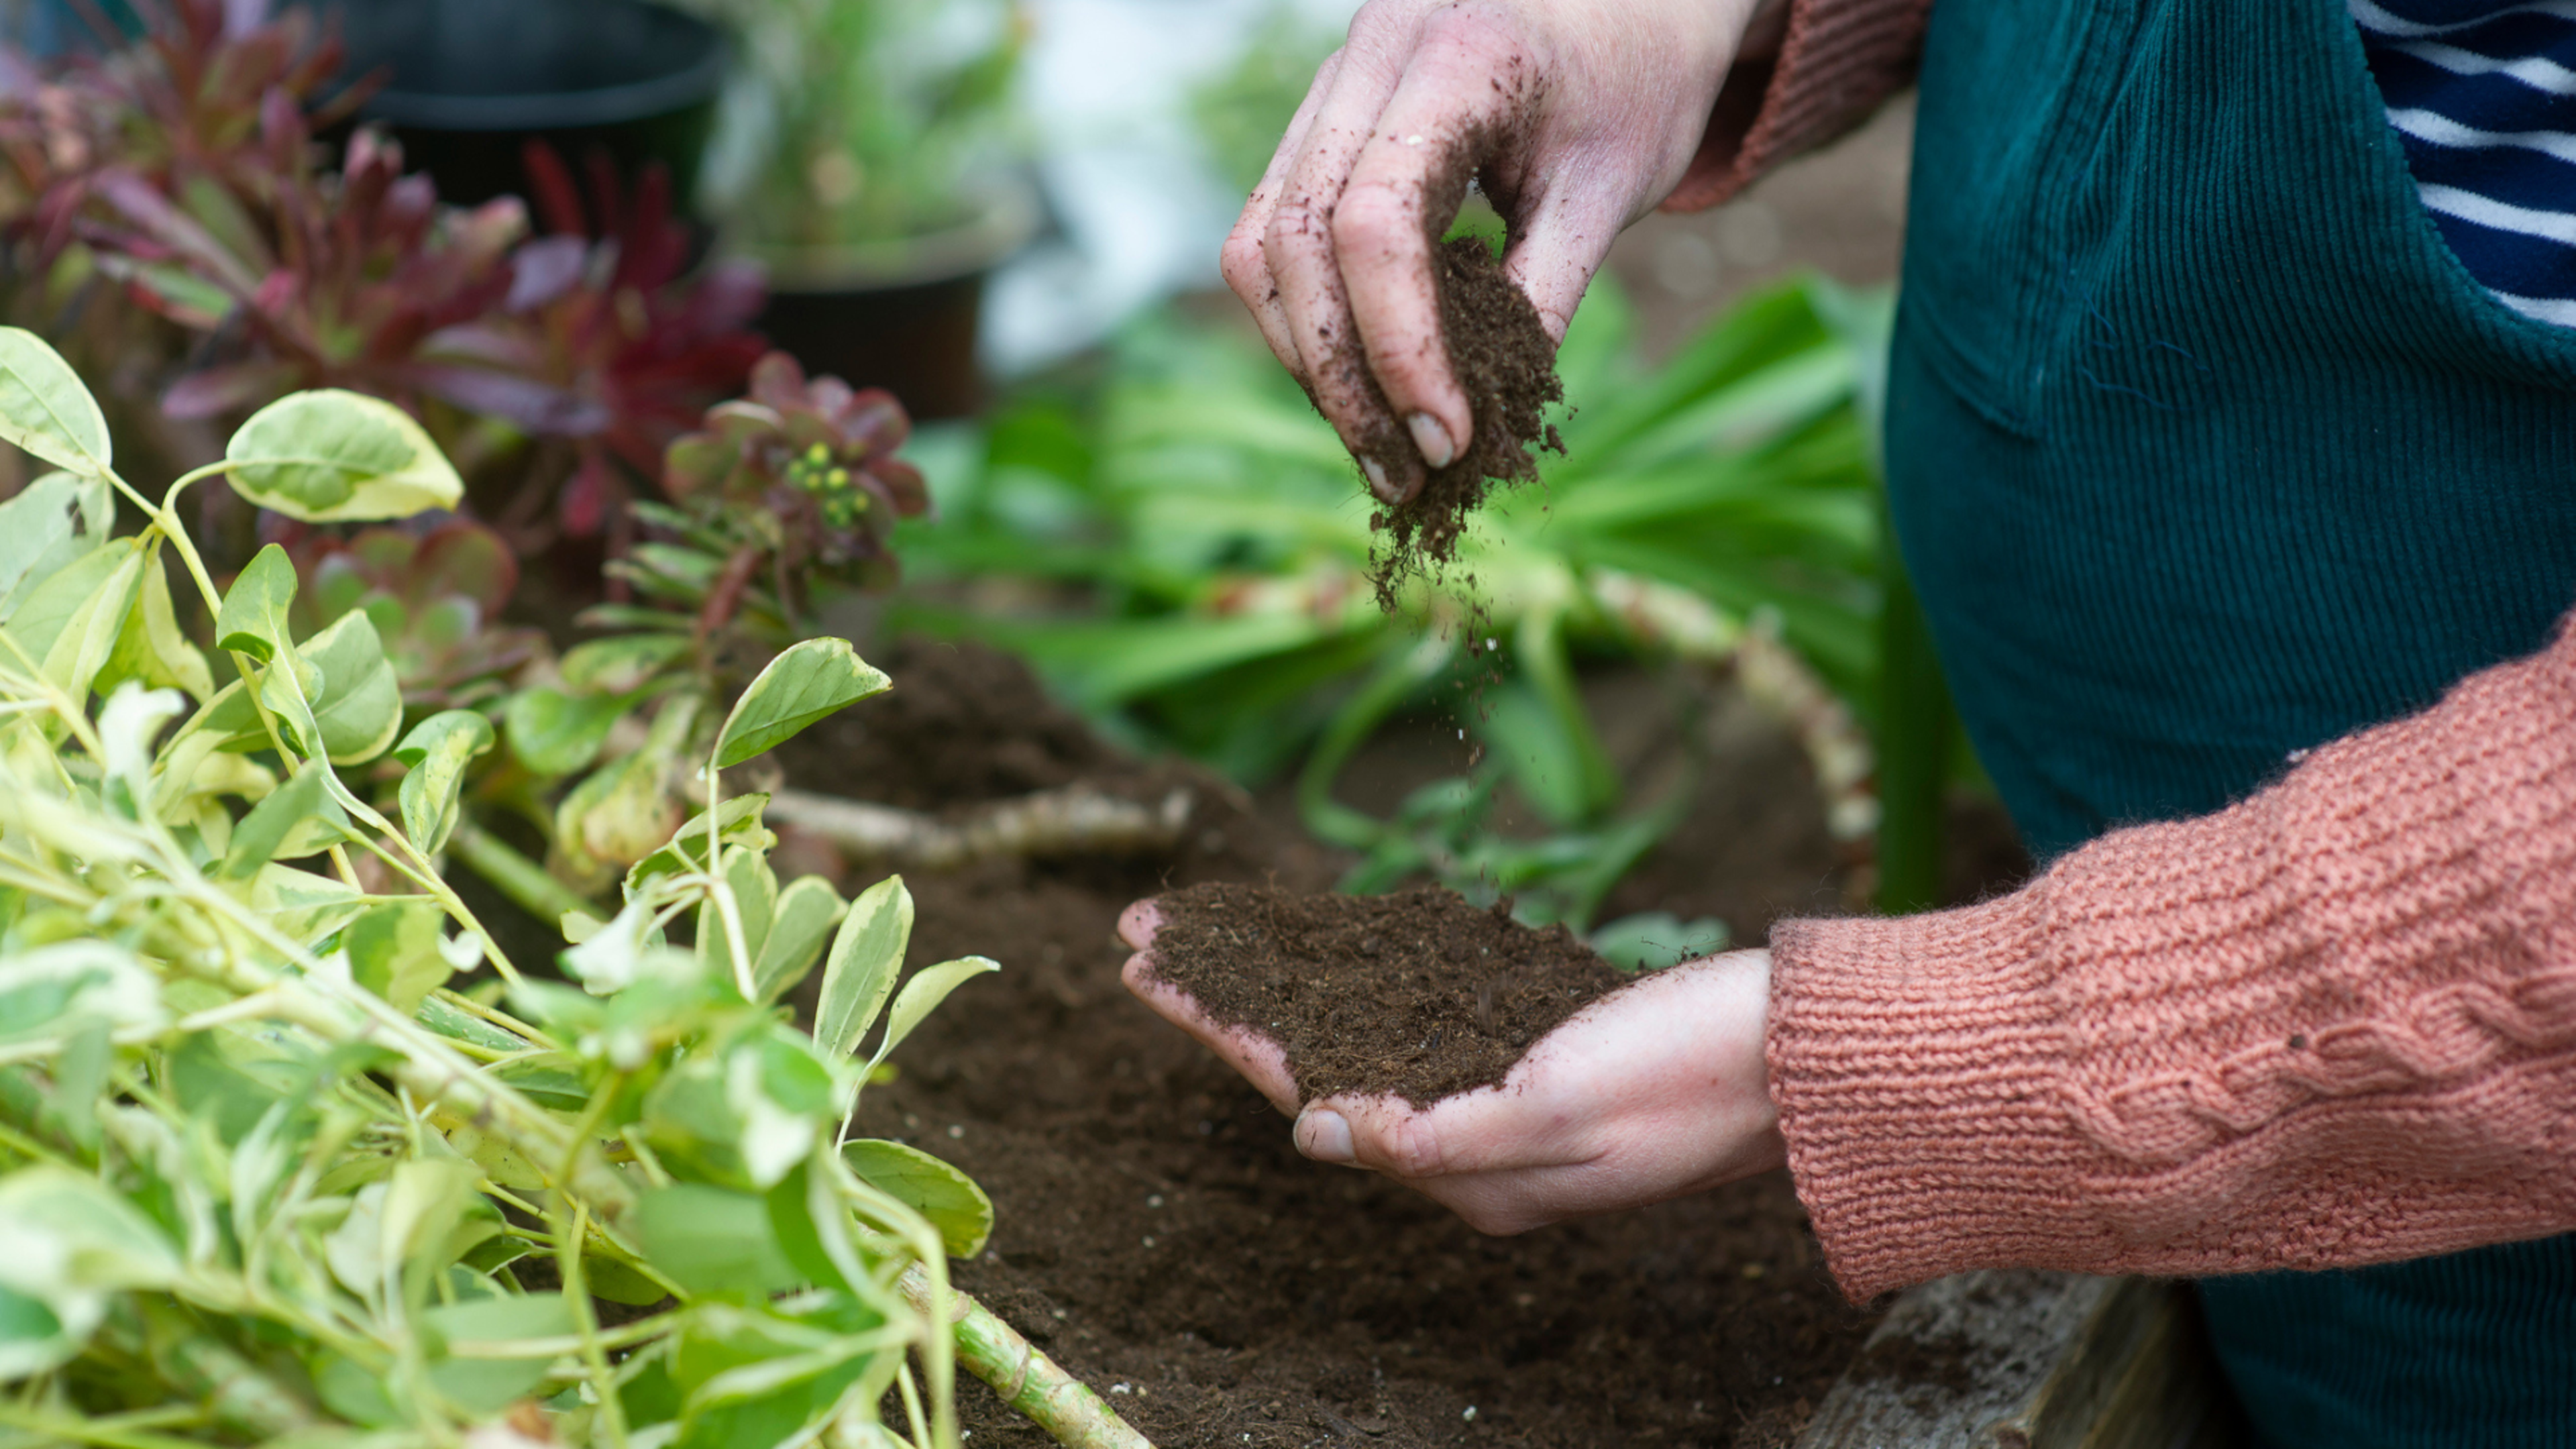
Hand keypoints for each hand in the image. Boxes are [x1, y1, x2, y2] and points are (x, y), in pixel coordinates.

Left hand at [1118, 899, 1787, 1234]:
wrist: (1811, 1057)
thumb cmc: (1696, 1073)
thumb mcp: (1559, 1110)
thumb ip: (1431, 1131)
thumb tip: (1309, 1134)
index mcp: (1468, 1169)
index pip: (1303, 1088)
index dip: (1218, 1022)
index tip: (1143, 963)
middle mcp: (1473, 1145)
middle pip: (1314, 1060)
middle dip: (1228, 997)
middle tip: (1146, 931)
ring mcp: (1508, 1102)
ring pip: (1360, 1035)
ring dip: (1283, 982)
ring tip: (1215, 933)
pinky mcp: (1543, 1057)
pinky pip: (1422, 1017)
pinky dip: (1363, 980)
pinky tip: (1337, 955)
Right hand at [1220, 0, 1772, 502]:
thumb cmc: (1636, 78)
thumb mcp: (1613, 189)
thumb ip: (1543, 295)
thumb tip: (1485, 425)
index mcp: (1455, 58)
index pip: (1375, 222)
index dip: (1399, 347)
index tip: (1448, 440)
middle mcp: (1365, 58)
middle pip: (1294, 243)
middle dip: (1343, 379)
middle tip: (1407, 477)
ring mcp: (1330, 85)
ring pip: (1261, 246)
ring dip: (1312, 363)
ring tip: (1383, 452)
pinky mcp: (1321, 122)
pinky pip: (1275, 233)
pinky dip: (1310, 321)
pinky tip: (1367, 384)